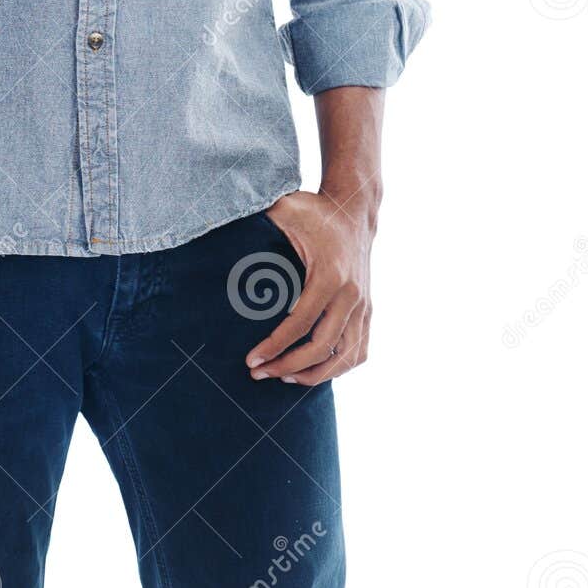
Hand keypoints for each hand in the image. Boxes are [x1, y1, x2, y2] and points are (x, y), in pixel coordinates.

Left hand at [244, 189, 373, 384]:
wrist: (354, 209)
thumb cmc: (315, 211)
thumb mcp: (286, 209)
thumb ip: (258, 220)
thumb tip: (219, 228)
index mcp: (330, 275)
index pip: (301, 324)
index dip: (275, 347)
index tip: (251, 361)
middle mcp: (351, 294)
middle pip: (322, 347)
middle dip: (288, 367)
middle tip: (260, 375)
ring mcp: (363, 304)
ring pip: (346, 356)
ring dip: (316, 374)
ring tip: (285, 379)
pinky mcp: (368, 309)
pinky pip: (360, 350)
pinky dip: (339, 367)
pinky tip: (315, 371)